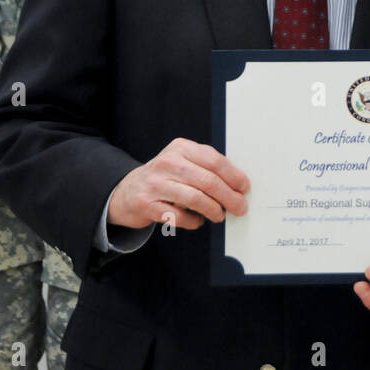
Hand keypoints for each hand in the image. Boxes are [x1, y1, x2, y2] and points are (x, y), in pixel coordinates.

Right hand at [107, 138, 248, 230]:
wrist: (126, 191)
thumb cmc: (164, 178)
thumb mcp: (183, 162)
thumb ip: (206, 168)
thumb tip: (238, 186)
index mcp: (181, 148)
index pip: (214, 160)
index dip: (234, 176)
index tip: (244, 188)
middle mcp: (167, 163)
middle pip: (208, 181)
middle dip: (229, 197)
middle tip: (239, 207)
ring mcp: (155, 184)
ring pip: (195, 198)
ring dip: (214, 210)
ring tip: (220, 215)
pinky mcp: (147, 205)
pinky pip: (179, 216)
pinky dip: (194, 221)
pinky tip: (198, 220)